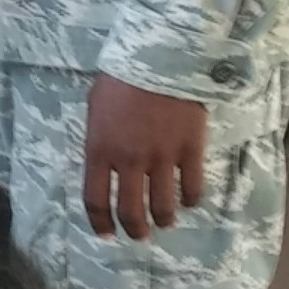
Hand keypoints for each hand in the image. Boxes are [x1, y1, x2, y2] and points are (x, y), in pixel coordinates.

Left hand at [82, 76, 206, 240]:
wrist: (160, 53)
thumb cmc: (122, 76)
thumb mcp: (96, 107)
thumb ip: (99, 140)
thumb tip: (106, 166)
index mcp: (100, 149)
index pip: (95, 199)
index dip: (100, 223)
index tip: (106, 235)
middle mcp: (129, 160)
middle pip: (131, 212)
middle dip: (135, 230)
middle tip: (141, 234)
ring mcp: (162, 157)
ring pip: (164, 207)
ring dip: (164, 219)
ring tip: (165, 220)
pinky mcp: (191, 150)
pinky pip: (193, 188)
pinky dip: (191, 200)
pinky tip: (189, 200)